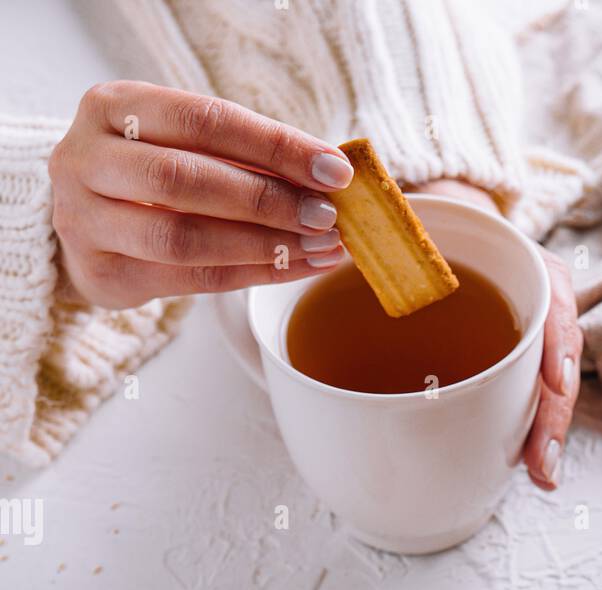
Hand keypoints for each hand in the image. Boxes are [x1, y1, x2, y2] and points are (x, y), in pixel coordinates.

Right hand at [48, 81, 353, 308]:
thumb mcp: (174, 144)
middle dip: (268, 200)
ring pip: (184, 237)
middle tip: (325, 216)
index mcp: (111, 106)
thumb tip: (322, 174)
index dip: (273, 145)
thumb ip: (232, 153)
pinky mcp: (102, 273)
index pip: (203, 120)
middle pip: (187, 180)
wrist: (78, 226)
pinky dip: (252, 275)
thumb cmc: (140, 176)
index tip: (332, 169)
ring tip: (318, 247)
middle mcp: (87, 158)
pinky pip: (190, 280)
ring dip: (262, 245)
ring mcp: (86, 219)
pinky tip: (294, 268)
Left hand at [410, 179, 581, 490]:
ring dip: (546, 432)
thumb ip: (384, 240)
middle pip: (556, 357)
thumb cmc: (423, 227)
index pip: (552, 300)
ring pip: (549, 384)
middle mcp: (535, 297)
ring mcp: (530, 332)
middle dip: (552, 413)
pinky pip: (530, 395)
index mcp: (519, 258)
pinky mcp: (517, 361)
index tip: (556, 382)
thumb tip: (336, 260)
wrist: (439, 225)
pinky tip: (524, 466)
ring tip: (541, 476)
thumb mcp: (404, 222)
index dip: (556, 343)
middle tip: (540, 463)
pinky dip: (528, 432)